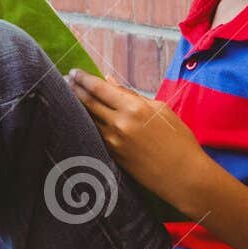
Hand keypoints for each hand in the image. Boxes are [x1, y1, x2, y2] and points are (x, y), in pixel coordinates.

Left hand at [67, 69, 209, 203]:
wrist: (184, 176)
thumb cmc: (179, 140)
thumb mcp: (161, 110)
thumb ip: (132, 95)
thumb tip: (109, 81)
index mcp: (134, 108)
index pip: (99, 89)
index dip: (83, 79)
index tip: (73, 72)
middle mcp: (119, 124)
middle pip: (88, 102)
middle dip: (73, 89)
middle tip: (63, 80)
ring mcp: (113, 141)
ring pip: (88, 119)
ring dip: (76, 106)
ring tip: (67, 95)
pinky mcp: (111, 155)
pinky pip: (95, 134)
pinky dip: (87, 123)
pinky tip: (81, 117)